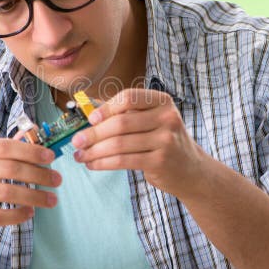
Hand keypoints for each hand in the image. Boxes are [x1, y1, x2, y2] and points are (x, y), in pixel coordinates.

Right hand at [0, 137, 58, 233]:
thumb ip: (3, 148)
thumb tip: (35, 132)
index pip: (6, 147)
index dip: (31, 151)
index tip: (51, 157)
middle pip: (10, 169)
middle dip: (39, 175)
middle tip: (57, 180)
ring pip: (6, 193)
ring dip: (34, 196)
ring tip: (51, 199)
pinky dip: (16, 215)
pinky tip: (29, 213)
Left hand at [70, 88, 208, 196]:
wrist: (192, 171)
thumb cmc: (165, 142)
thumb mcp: (153, 121)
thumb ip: (127, 113)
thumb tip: (89, 111)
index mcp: (162, 101)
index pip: (129, 97)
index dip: (106, 107)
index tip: (91, 119)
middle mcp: (167, 118)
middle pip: (121, 122)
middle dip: (94, 133)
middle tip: (76, 141)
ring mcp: (165, 140)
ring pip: (119, 143)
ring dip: (94, 151)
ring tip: (80, 155)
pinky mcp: (159, 161)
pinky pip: (123, 160)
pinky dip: (103, 163)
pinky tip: (93, 164)